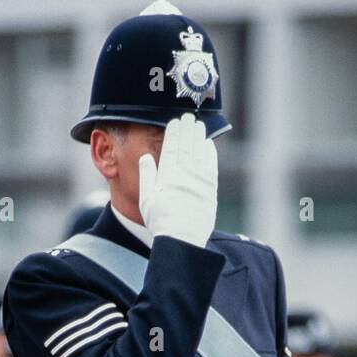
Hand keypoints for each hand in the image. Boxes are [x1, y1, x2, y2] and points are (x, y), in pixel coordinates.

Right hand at [138, 113, 217, 249]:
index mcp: (168, 174)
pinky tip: (208, 144)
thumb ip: (147, 175)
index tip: (175, 121)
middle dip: (188, 129)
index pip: (172, 146)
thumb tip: (146, 156)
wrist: (182, 239)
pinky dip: (209, 152)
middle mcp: (185, 173)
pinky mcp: (211, 188)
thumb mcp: (146, 199)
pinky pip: (211, 165)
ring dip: (199, 136)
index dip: (174, 132)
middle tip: (188, 117)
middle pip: (187, 144)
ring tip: (199, 126)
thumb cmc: (161, 222)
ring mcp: (200, 180)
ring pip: (200, 151)